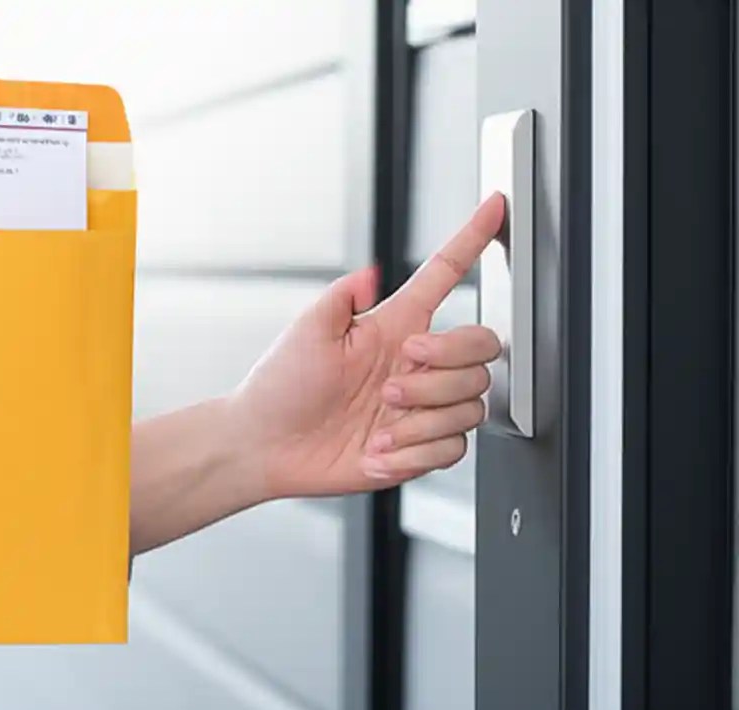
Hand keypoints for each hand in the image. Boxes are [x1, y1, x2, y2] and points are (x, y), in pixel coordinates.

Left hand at [233, 195, 504, 496]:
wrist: (265, 446)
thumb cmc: (280, 387)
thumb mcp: (307, 331)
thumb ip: (343, 296)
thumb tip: (372, 273)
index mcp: (393, 327)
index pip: (444, 276)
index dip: (471, 241)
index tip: (493, 207)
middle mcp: (414, 363)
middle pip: (482, 348)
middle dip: (444, 368)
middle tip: (392, 383)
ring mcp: (420, 406)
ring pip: (471, 403)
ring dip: (422, 418)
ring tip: (377, 424)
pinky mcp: (418, 447)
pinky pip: (454, 448)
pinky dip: (416, 452)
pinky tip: (379, 450)